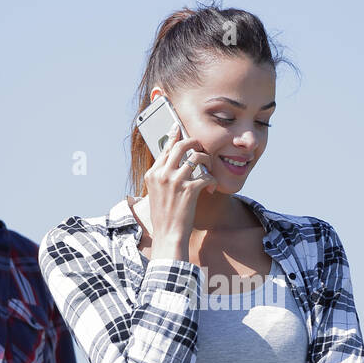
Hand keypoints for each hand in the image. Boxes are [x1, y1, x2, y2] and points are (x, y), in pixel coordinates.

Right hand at [142, 120, 216, 259]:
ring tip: (208, 169)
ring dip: (207, 161)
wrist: (168, 235)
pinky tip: (210, 187)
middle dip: (194, 142)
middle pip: (181, 146)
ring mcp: (175, 181)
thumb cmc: (164, 216)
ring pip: (196, 157)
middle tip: (201, 146)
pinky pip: (206, 175)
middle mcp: (162, 174)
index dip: (174, 136)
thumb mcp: (157, 193)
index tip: (178, 127)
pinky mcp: (188, 190)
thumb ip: (162, 177)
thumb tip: (173, 163)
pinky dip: (211, 180)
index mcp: (152, 174)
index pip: (165, 148)